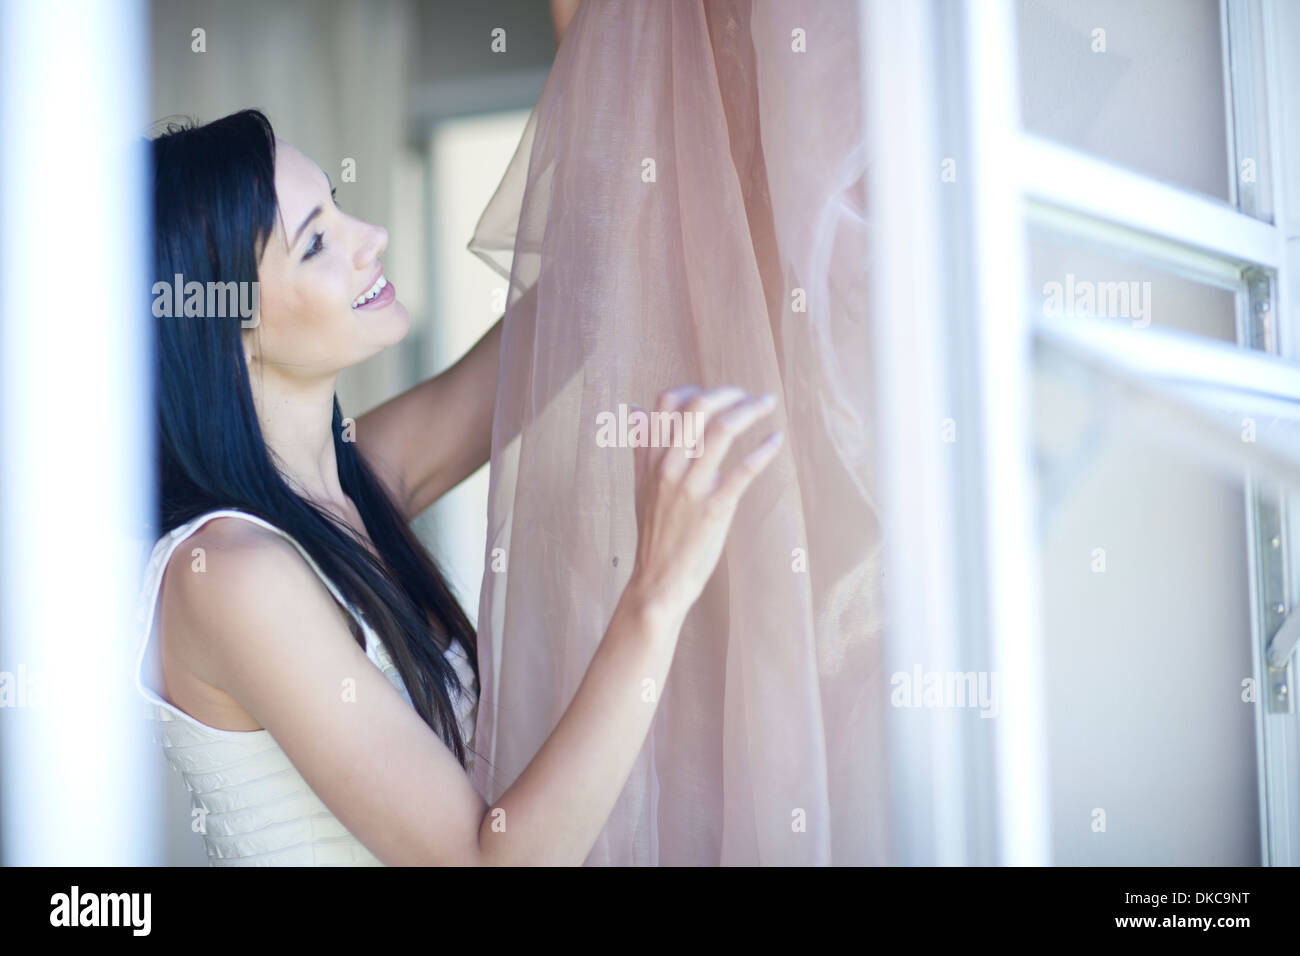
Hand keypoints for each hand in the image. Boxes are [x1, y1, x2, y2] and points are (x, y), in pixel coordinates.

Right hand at [626, 385, 782, 624]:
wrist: (658, 581)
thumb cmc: (655, 535)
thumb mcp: (641, 488)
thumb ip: (641, 449)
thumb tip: (638, 412)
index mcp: (652, 460)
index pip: (666, 403)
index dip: (695, 389)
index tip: (717, 396)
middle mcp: (669, 467)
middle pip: (697, 408)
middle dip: (728, 393)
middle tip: (749, 396)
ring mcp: (691, 487)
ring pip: (721, 431)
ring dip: (749, 410)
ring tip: (766, 405)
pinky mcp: (714, 508)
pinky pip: (742, 471)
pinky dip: (763, 451)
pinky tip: (775, 442)